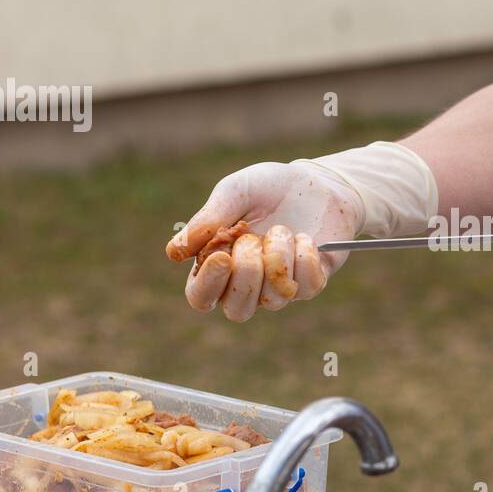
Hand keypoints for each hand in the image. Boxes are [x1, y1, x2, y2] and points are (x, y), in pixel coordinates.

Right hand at [165, 162, 363, 318]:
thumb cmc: (268, 188)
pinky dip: (304, 260)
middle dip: (246, 274)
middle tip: (251, 238)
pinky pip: (307, 288)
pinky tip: (305, 237)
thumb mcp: (235, 192)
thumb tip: (175, 252)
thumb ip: (208, 220)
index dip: (208, 284)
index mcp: (218, 264)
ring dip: (277, 259)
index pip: (200, 296)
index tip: (221, 256)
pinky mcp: (311, 282)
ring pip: (273, 300)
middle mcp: (247, 283)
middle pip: (237, 310)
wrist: (317, 181)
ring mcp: (280, 286)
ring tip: (282, 229)